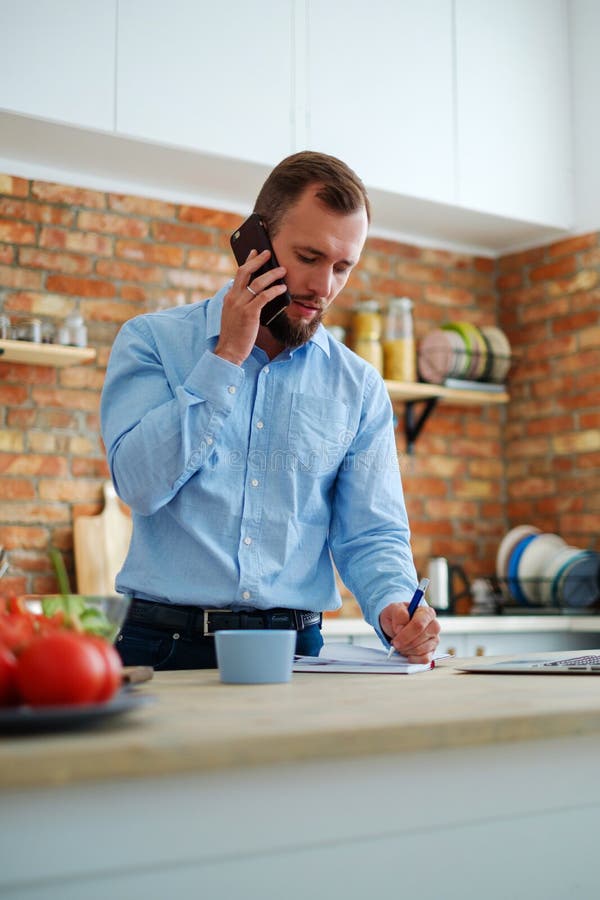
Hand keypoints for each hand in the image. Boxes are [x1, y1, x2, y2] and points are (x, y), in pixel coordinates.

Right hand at [215, 249, 287, 365]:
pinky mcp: (249, 313)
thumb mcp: (235, 315)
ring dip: (272, 274)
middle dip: (258, 260)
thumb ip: (242, 303)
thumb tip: (257, 294)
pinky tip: (283, 288)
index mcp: (229, 297)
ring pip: (257, 282)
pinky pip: (264, 297)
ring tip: (283, 270)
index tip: (255, 252)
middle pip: (245, 272)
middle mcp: (232, 298)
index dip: (248, 261)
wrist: (229, 351)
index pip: (238, 274)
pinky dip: (275, 290)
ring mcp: (240, 305)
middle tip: (269, 253)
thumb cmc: (235, 335)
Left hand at [379, 602, 440, 663]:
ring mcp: (434, 639)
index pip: (419, 624)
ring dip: (406, 650)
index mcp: (427, 612)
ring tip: (400, 645)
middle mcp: (434, 625)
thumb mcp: (394, 609)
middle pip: (420, 638)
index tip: (395, 639)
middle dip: (404, 643)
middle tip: (395, 643)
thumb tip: (401, 628)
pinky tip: (407, 653)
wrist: (397, 625)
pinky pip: (425, 659)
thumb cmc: (398, 617)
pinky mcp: (432, 651)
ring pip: (421, 650)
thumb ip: (398, 614)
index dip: (406, 634)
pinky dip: (413, 658)